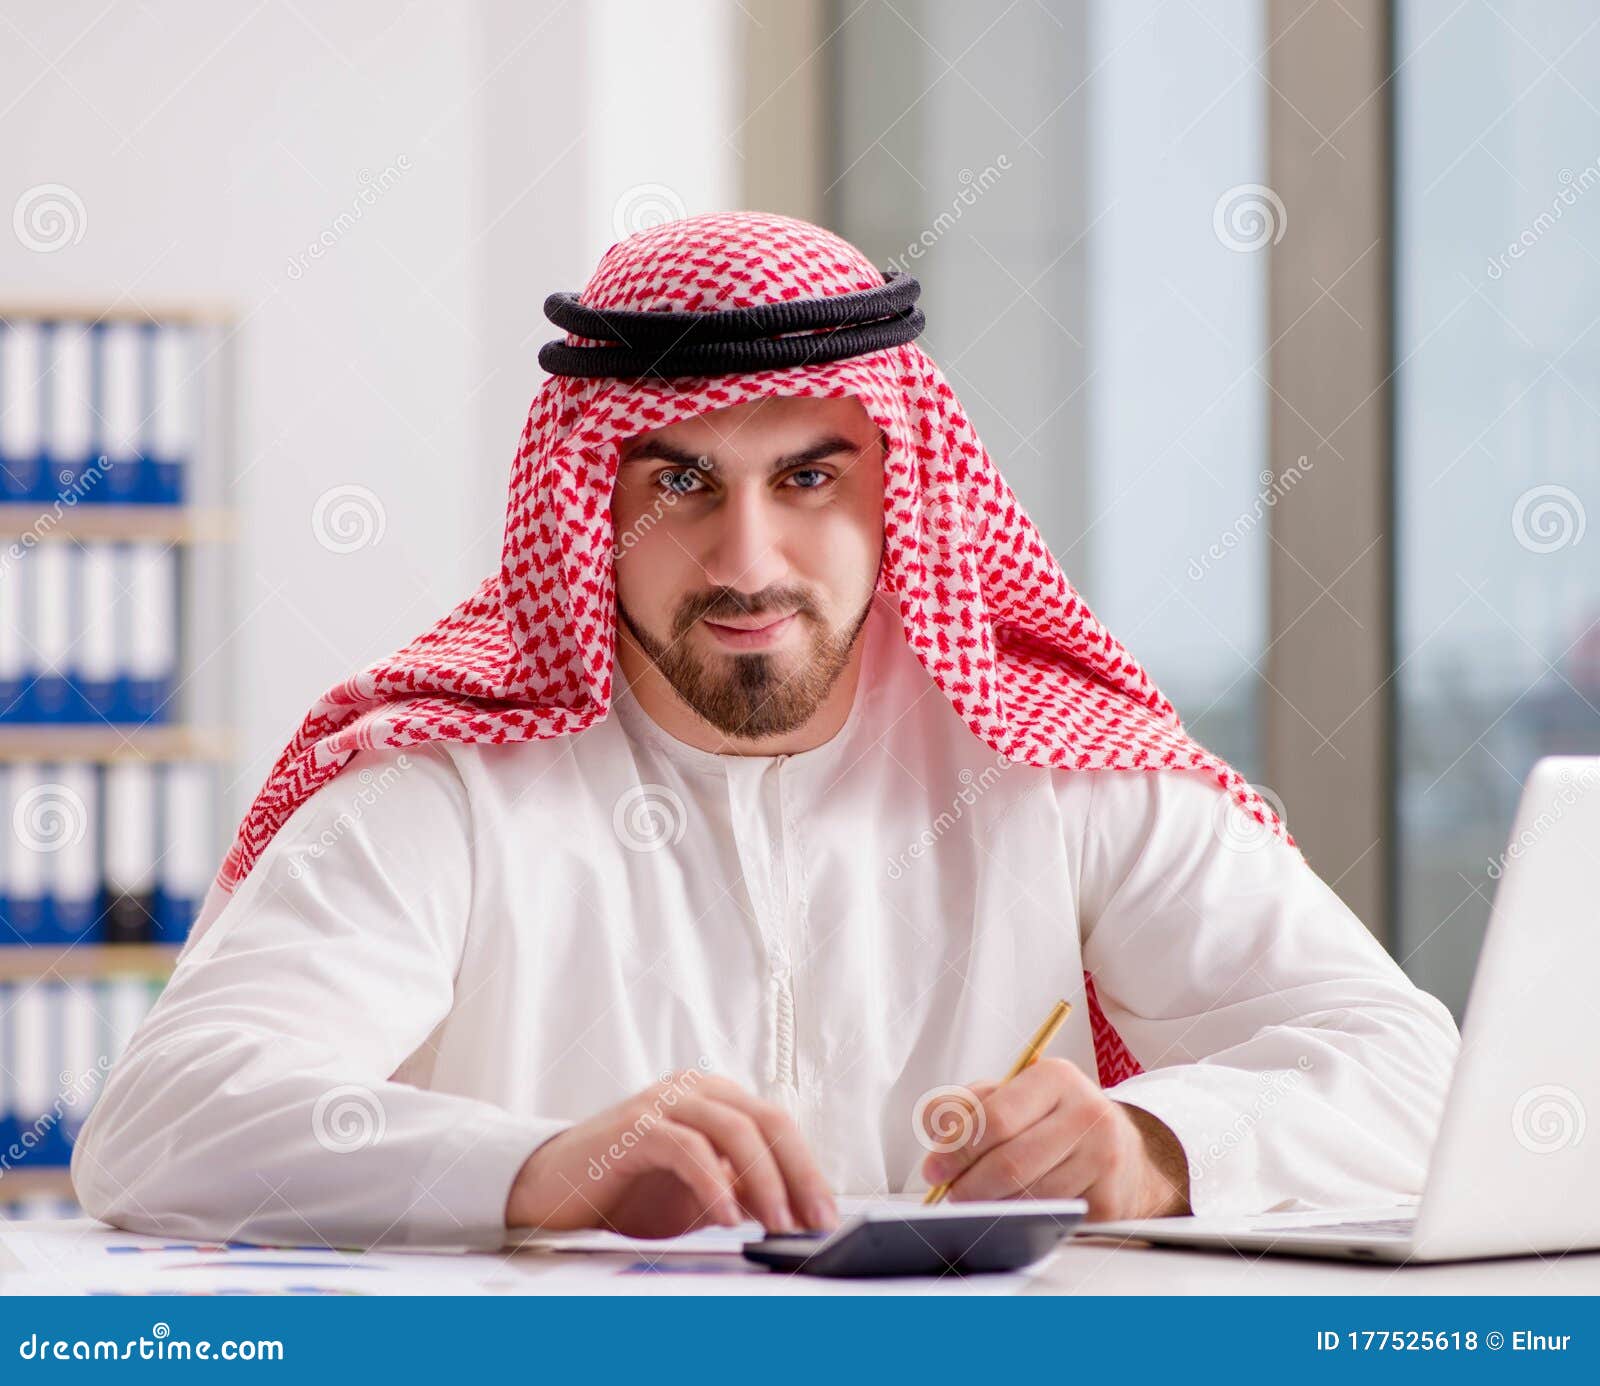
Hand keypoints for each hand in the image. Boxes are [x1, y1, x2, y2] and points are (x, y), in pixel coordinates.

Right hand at [504, 1070, 838, 1238]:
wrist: (550, 1190)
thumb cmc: (626, 1191)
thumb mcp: (695, 1197)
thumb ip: (739, 1194)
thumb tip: (790, 1213)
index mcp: (715, 1099)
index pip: (777, 1125)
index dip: (807, 1169)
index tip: (826, 1214)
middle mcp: (694, 1090)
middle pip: (766, 1120)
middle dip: (798, 1173)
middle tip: (815, 1221)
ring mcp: (663, 1103)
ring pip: (734, 1128)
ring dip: (764, 1181)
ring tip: (777, 1223)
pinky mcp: (634, 1127)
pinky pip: (687, 1148)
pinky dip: (713, 1183)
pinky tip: (727, 1217)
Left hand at [918, 1057, 1190, 1220]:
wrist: (1124, 1150)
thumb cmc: (1056, 1119)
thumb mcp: (1013, 1095)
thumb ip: (968, 1105)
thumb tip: (937, 1131)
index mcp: (1056, 1077)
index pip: (996, 1118)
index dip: (958, 1149)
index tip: (934, 1168)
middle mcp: (1086, 1114)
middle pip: (1010, 1164)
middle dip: (968, 1185)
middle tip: (950, 1194)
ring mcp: (1102, 1159)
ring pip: (1027, 1197)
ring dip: (992, 1206)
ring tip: (978, 1201)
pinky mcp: (1109, 1201)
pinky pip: (1049, 1219)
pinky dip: (1021, 1220)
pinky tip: (1011, 1210)